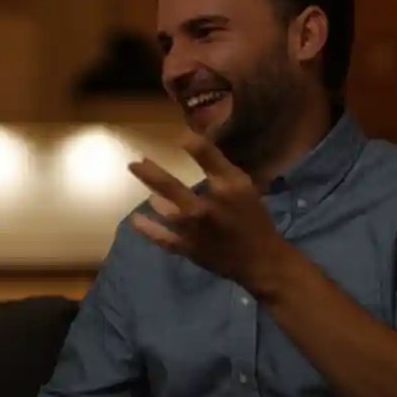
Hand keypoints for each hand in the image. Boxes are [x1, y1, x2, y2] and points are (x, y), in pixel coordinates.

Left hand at [127, 129, 288, 290]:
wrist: (262, 260)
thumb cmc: (254, 219)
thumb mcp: (244, 187)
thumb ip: (219, 169)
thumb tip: (191, 145)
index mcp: (228, 186)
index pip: (205, 154)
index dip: (190, 142)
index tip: (177, 136)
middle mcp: (208, 205)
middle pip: (171, 186)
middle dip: (150, 173)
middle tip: (134, 163)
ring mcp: (195, 228)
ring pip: (165, 210)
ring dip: (154, 199)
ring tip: (148, 194)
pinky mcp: (188, 247)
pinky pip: (162, 237)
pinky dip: (147, 228)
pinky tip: (135, 219)